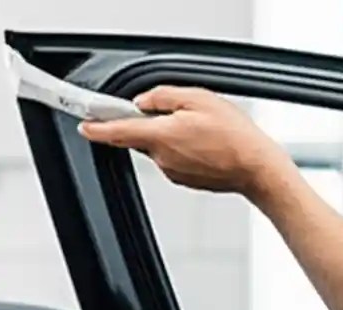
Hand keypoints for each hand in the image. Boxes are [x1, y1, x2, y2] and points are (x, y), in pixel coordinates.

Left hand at [78, 86, 295, 197]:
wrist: (258, 169)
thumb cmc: (236, 137)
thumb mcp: (200, 99)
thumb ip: (163, 96)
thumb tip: (144, 101)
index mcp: (160, 135)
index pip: (115, 131)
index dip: (96, 127)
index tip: (85, 125)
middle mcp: (162, 157)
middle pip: (140, 136)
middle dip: (152, 124)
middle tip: (180, 115)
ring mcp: (173, 172)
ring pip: (160, 148)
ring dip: (173, 137)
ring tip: (203, 132)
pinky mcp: (185, 180)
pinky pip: (175, 159)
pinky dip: (186, 150)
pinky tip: (208, 146)